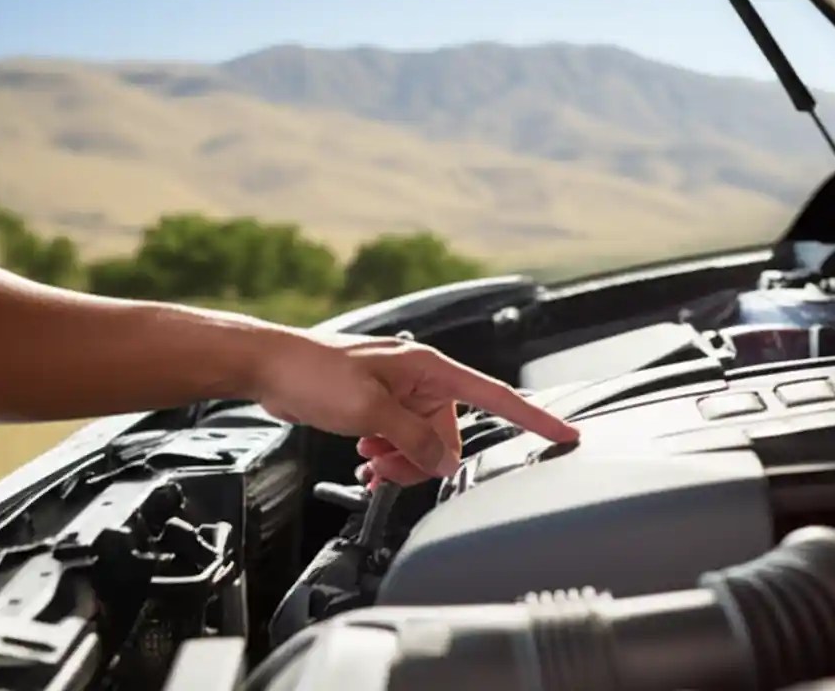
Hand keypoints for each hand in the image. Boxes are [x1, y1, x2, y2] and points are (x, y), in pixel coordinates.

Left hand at [251, 331, 577, 485]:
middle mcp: (422, 379)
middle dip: (422, 460)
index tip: (564, 434)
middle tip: (385, 467)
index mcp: (431, 370)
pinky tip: (366, 457)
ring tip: (369, 460)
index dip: (534, 418)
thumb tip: (442, 461)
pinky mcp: (382, 404)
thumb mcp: (369, 411)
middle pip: (450, 436)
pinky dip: (388, 454)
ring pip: (424, 444)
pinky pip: (402, 439)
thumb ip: (413, 438)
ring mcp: (402, 392)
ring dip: (400, 460)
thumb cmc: (313, 373)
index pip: (496, 396)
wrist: (270, 366)